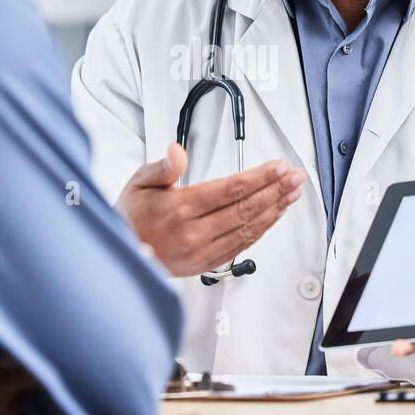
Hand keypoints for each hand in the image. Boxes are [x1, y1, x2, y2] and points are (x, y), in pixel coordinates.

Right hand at [115, 143, 303, 276]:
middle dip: (275, 190)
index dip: (259, 177)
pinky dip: (263, 229)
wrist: (120, 254)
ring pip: (249, 228)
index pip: (230, 189)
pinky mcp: (207, 263)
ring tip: (292, 193)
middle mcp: (193, 233)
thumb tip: (177, 151)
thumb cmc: (130, 217)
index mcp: (179, 209)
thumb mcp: (139, 182)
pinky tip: (273, 215)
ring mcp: (202, 251)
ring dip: (275, 209)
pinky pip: (243, 245)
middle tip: (294, 177)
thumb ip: (162, 166)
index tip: (278, 167)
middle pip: (246, 208)